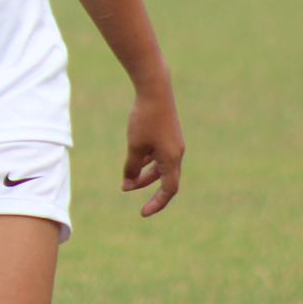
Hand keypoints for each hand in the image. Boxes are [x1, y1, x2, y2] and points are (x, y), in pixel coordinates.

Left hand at [123, 81, 183, 215]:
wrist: (155, 91)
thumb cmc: (145, 119)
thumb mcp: (135, 146)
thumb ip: (132, 166)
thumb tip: (128, 183)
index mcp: (172, 159)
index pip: (169, 190)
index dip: (157, 203)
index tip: (143, 212)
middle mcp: (177, 153)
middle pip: (165, 180)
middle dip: (146, 186)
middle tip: (126, 189)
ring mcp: (174, 144)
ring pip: (161, 166)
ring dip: (145, 174)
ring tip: (127, 178)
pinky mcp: (168, 135)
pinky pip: (160, 155)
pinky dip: (148, 160)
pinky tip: (135, 159)